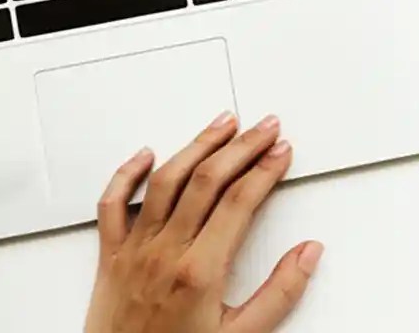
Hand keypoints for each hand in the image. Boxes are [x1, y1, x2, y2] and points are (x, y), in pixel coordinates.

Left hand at [85, 113, 321, 332]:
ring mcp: (134, 250)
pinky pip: (112, 204)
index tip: (282, 151)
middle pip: (206, 180)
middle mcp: (164, 252)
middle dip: (242, 147)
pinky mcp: (110, 257)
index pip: (239, 202)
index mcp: (199, 272)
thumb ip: (279, 294)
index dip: (265, 170)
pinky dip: (127, 174)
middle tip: (266, 128)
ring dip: (197, 145)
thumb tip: (308, 253)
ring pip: (165, 181)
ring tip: (223, 125)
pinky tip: (147, 154)